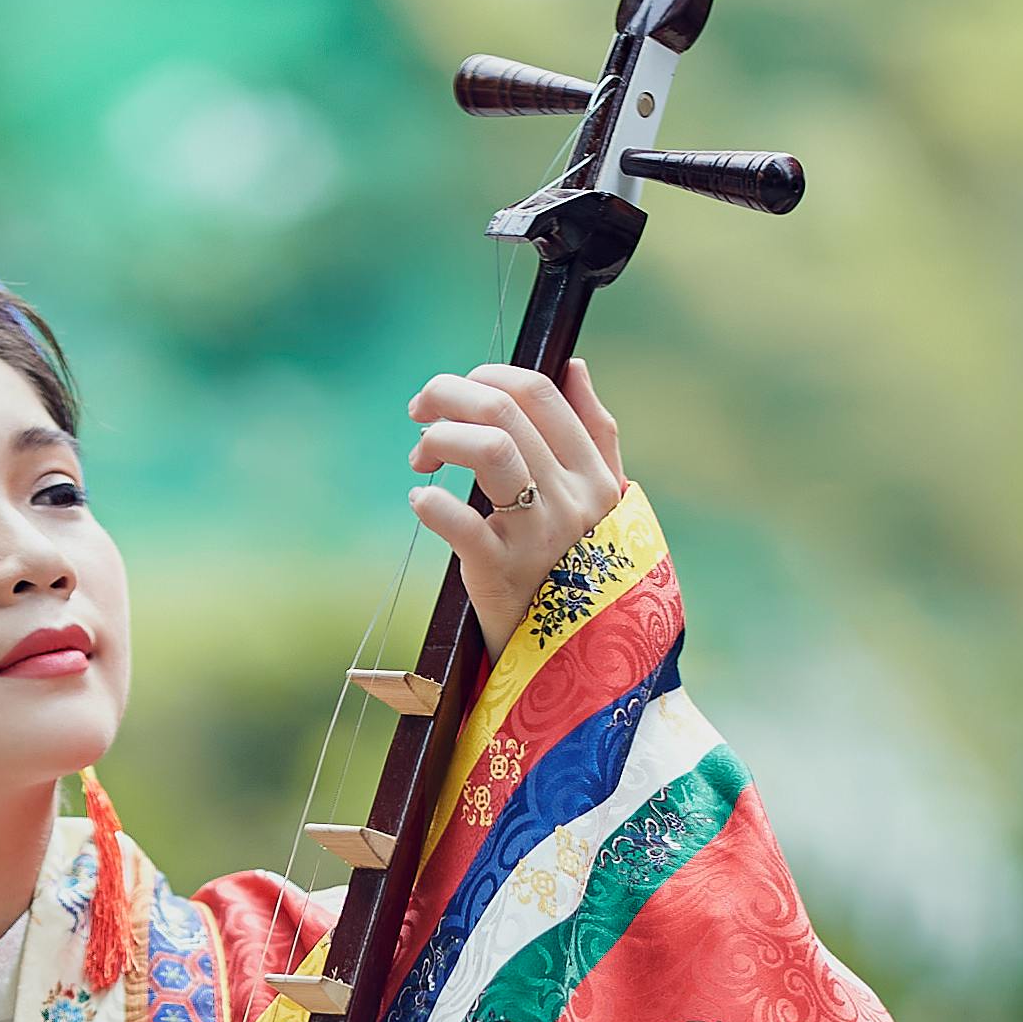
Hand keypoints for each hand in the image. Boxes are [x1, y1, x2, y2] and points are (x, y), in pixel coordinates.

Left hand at [407, 358, 623, 658]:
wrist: (575, 655)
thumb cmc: (577, 567)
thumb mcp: (603, 499)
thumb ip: (594, 431)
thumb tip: (573, 366)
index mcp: (591, 471)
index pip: (537, 391)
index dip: (485, 376)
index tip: (455, 393)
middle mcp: (570, 496)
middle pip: (503, 411)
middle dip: (448, 396)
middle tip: (420, 413)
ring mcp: (537, 534)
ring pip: (489, 448)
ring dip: (440, 438)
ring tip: (420, 458)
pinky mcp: (502, 573)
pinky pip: (462, 524)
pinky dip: (431, 504)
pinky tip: (420, 501)